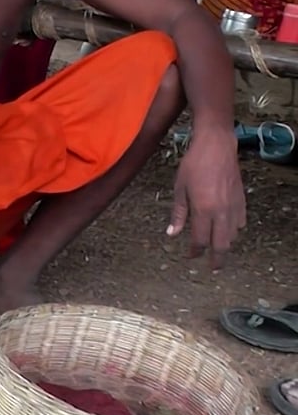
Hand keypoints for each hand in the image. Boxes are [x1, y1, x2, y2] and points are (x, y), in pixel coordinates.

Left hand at [168, 129, 246, 267]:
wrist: (216, 146)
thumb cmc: (194, 165)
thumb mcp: (179, 189)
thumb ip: (178, 213)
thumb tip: (172, 233)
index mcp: (203, 210)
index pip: (200, 240)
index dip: (195, 252)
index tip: (190, 256)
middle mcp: (221, 212)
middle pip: (222, 244)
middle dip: (217, 259)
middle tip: (212, 267)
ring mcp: (234, 206)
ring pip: (233, 235)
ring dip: (225, 244)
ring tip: (217, 248)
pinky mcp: (242, 199)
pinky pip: (241, 222)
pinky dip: (234, 230)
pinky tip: (227, 229)